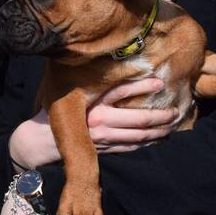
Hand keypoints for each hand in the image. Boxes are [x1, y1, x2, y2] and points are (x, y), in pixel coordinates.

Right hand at [8, 78, 181, 168]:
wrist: (40, 141)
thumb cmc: (56, 112)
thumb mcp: (70, 94)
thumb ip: (92, 84)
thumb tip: (112, 62)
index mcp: (90, 105)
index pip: (121, 93)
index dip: (141, 87)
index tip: (159, 82)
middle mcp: (98, 122)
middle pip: (136, 119)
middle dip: (159, 116)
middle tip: (175, 111)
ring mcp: (102, 140)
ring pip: (137, 137)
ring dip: (157, 132)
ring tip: (171, 125)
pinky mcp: (103, 151)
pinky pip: (129, 148)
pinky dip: (145, 143)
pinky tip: (156, 139)